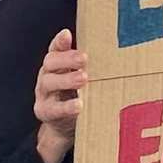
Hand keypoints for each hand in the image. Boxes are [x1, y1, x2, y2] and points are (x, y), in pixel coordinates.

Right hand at [34, 29, 85, 162]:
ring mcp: (44, 94)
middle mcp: (47, 76)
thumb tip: (118, 50)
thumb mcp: (85, 80)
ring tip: (83, 78)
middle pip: (50, 62)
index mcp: (56, 66)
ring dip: (66, 80)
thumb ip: (93, 67)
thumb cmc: (79, 96)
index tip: (67, 34)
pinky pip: (54, 109)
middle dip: (67, 59)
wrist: (66, 127)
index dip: (59, 42)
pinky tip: (79, 104)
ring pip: (49, 83)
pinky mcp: (45, 112)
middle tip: (83, 58)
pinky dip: (66, 106)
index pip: (55, 50)